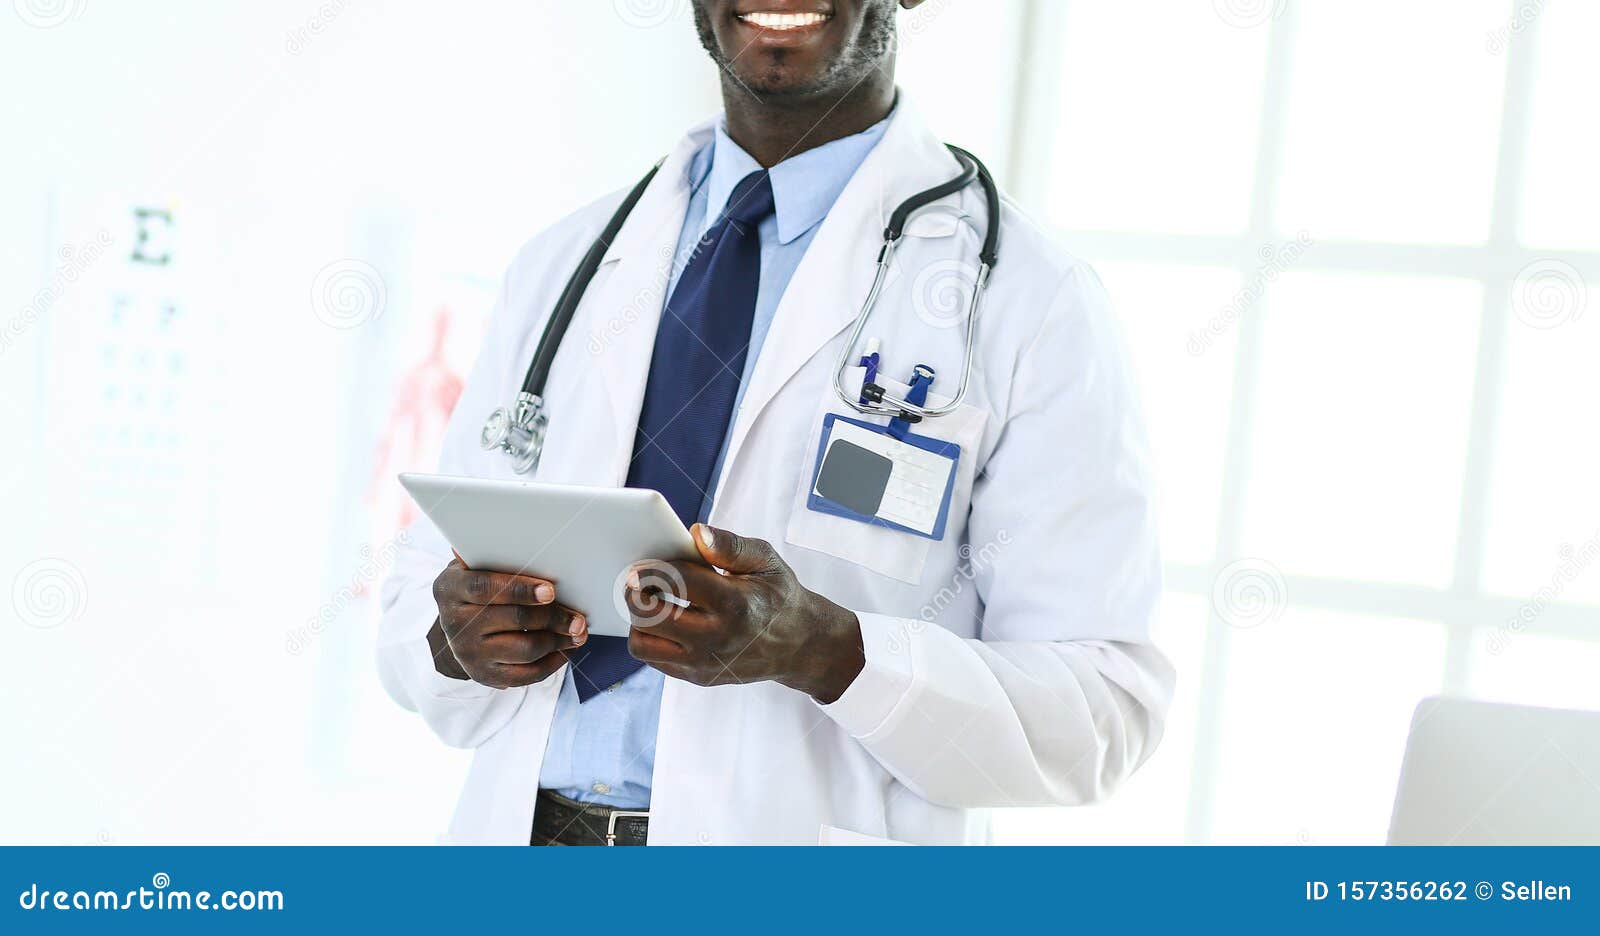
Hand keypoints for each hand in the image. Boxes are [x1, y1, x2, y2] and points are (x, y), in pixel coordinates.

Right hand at [428, 556, 587, 688]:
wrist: (456, 626)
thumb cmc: (476, 587)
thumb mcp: (473, 566)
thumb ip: (490, 554)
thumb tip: (512, 532)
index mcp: (450, 588)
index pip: (485, 588)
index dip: (520, 589)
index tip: (550, 591)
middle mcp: (455, 623)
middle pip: (513, 619)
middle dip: (552, 618)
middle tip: (578, 618)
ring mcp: (468, 653)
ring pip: (524, 649)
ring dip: (557, 641)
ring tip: (577, 632)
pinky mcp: (484, 675)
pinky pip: (524, 675)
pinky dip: (551, 663)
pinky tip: (564, 651)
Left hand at [623, 525, 863, 702]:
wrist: (799, 644)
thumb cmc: (777, 594)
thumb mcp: (765, 561)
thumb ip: (730, 545)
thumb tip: (696, 532)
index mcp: (734, 603)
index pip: (676, 581)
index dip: (651, 569)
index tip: (639, 562)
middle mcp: (717, 637)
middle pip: (649, 615)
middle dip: (634, 592)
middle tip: (635, 579)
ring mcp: (705, 663)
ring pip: (642, 643)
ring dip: (638, 619)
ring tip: (651, 601)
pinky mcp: (698, 677)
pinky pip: (653, 658)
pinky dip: (650, 637)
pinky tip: (664, 619)